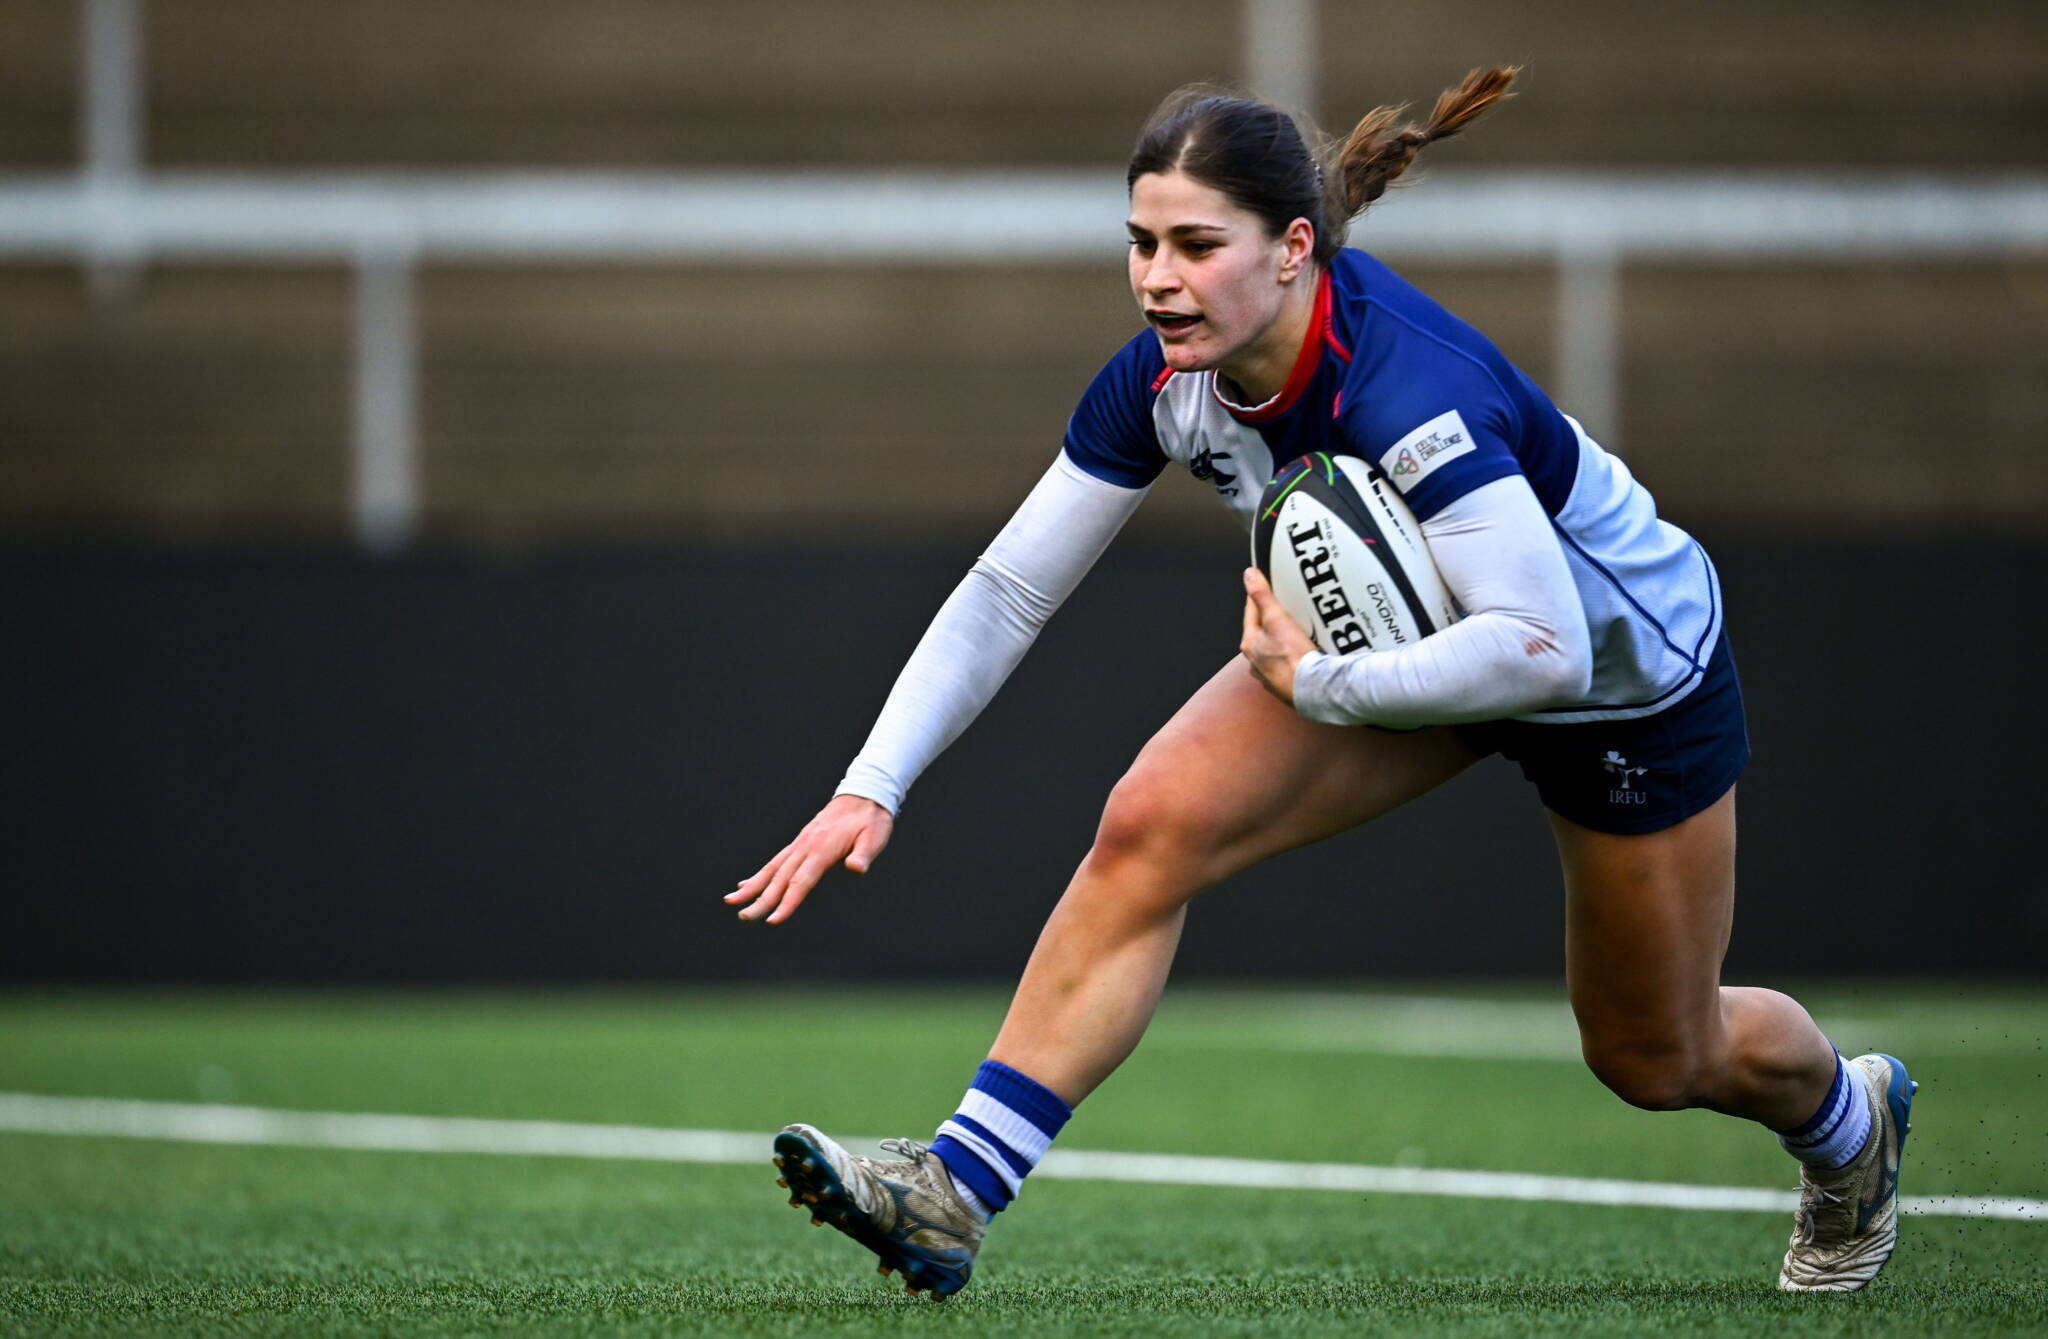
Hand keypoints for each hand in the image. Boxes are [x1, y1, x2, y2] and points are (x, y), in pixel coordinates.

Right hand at [725, 793, 893, 924]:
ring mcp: (800, 844)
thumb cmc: (871, 820)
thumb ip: (864, 854)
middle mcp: (806, 847)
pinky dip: (760, 874)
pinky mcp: (800, 843)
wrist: (864, 795)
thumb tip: (856, 868)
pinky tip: (746, 884)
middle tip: (743, 917)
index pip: (801, 881)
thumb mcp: (875, 837)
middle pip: (780, 878)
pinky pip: (776, 861)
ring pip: (772, 869)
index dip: (787, 902)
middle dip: (761, 900)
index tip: (772, 920)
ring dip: (751, 886)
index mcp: (823, 850)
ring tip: (731, 901)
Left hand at [1240, 567, 1315, 704]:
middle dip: (1271, 621)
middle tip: (1284, 609)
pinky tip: (1302, 656)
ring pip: (1272, 652)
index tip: (1265, 585)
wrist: (1313, 689)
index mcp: (1249, 643)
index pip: (1251, 612)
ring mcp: (1268, 677)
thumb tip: (1249, 575)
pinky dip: (1291, 659)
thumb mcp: (1276, 618)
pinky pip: (1285, 667)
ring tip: (1296, 633)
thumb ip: (1262, 595)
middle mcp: (1254, 662)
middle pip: (1262, 633)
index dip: (1259, 596)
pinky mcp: (1284, 687)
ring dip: (1281, 642)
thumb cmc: (1292, 656)